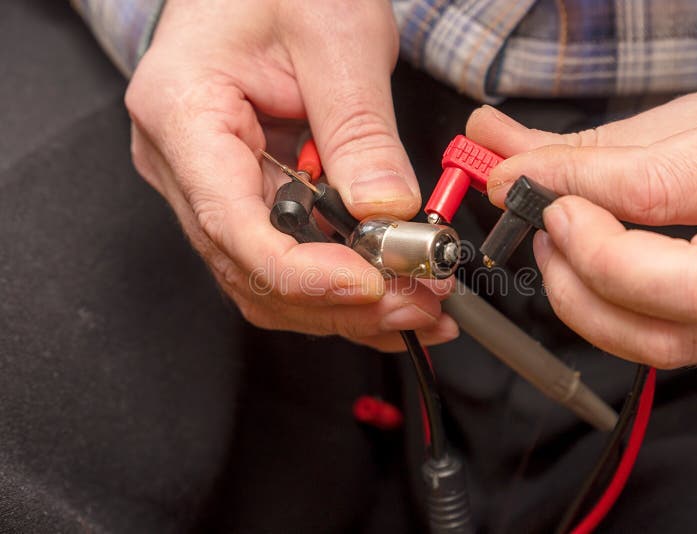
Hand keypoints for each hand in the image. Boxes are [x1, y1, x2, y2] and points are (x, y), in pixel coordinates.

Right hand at [124, 0, 457, 350]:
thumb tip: (386, 212)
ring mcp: (208, 183)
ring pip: (266, 276)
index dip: (303, 271)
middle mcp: (182, 162)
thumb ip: (358, 130)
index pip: (230, 224)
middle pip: (250, 265)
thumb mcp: (335, 37)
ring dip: (342, 303)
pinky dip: (336, 279)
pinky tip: (388, 284)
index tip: (371, 285)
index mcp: (181, 114)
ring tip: (417, 301)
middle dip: (338, 298)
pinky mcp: (243, 192)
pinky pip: (284, 255)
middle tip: (418, 302)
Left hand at [467, 76, 696, 367]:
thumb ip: (598, 145)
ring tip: (557, 250)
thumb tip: (500, 142)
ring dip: (586, 302)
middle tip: (548, 222)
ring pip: (673, 343)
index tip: (514, 173)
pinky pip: (672, 347)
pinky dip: (610, 317)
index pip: (663, 186)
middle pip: (690, 292)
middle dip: (591, 263)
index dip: (571, 182)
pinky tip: (588, 278)